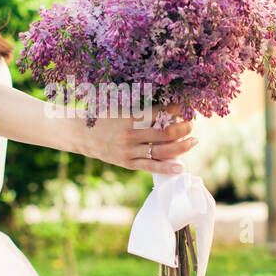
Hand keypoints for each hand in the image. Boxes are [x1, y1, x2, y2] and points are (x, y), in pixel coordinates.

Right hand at [82, 102, 196, 175]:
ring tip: (194, 141)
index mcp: (130, 118)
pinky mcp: (128, 163)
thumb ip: (142, 109)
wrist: (82, 135)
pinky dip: (167, 167)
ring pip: (162, 151)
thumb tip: (168, 108)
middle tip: (191, 125)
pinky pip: (151, 166)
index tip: (184, 109)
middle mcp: (131, 135)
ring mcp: (129, 151)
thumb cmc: (104, 117)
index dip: (176, 111)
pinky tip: (181, 167)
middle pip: (166, 133)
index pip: (160, 113)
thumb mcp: (122, 108)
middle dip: (183, 129)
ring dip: (181, 147)